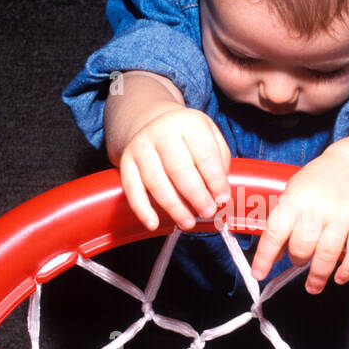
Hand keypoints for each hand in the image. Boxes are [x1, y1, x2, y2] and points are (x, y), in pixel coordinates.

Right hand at [119, 105, 230, 231]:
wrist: (154, 124)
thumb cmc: (188, 138)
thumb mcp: (211, 138)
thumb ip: (220, 164)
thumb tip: (220, 196)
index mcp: (189, 124)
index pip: (205, 155)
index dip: (215, 180)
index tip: (222, 199)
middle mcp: (162, 132)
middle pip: (179, 169)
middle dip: (196, 196)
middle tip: (208, 212)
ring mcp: (141, 147)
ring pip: (156, 182)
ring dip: (174, 207)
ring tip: (188, 222)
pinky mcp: (126, 162)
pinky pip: (132, 189)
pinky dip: (142, 210)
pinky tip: (153, 224)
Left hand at [250, 149, 348, 292]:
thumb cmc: (319, 182)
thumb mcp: (293, 193)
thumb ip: (282, 222)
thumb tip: (274, 255)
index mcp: (295, 200)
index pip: (275, 233)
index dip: (264, 258)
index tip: (259, 274)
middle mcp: (318, 208)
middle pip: (302, 248)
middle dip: (297, 260)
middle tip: (300, 260)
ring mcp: (342, 216)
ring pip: (327, 256)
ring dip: (318, 276)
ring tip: (313, 285)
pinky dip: (347, 271)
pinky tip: (339, 277)